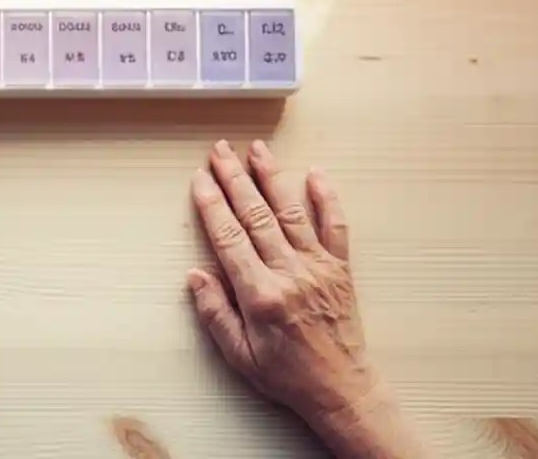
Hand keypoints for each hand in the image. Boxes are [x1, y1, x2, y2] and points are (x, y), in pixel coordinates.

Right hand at [187, 140, 427, 457]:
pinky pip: (335, 226)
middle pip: (255, 215)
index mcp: (260, 295)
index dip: (212, 205)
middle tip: (219, 150)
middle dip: (234, 178)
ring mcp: (318, 267)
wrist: (342, 389)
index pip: (229, 238)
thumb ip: (215, 313)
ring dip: (272, 177)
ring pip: (291, 212)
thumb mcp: (239, 355)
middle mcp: (289, 273)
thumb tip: (196, 274)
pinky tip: (315, 173)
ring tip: (258, 149)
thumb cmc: (287, 376)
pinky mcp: (340, 268)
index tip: (200, 179)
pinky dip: (326, 198)